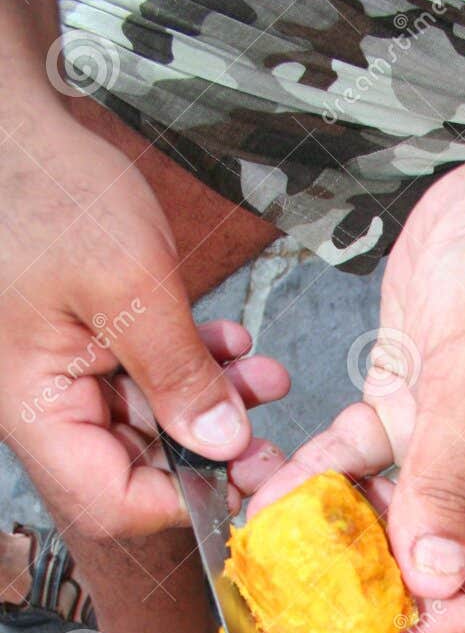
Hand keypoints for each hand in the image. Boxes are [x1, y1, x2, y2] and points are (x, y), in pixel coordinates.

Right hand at [0, 101, 288, 539]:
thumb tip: (226, 446)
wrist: (16, 131)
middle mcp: (51, 407)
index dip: (184, 500)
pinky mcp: (92, 349)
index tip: (244, 474)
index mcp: (39, 410)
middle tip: (271, 431)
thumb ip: (178, 373)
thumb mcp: (128, 284)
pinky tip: (231, 342)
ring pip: (156, 422)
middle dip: (213, 447)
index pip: (114, 501)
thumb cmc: (47, 192)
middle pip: (141, 469)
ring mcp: (71, 378)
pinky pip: (151, 379)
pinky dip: (197, 366)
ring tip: (265, 375)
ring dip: (217, 402)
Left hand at [242, 157, 464, 632]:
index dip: (423, 632)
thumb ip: (445, 496)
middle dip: (365, 592)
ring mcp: (449, 446)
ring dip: (331, 536)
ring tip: (274, 567)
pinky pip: (357, 457)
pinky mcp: (408, 405)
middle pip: (427, 563)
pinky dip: (318, 475)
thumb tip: (427, 581)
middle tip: (302, 622)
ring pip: (383, 513)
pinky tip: (272, 497)